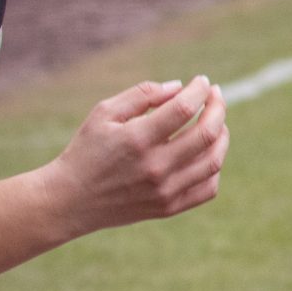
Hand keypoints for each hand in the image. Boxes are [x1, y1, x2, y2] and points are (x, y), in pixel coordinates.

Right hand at [33, 76, 229, 236]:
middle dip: (218, 108)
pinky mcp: (167, 208)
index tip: (202, 82)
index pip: (185, 108)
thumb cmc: (87, 150)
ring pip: (213, 161)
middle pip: (207, 133)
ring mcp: (163, 191)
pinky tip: (206, 153)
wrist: (69, 200)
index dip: (200, 90)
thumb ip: (143, 94)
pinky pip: (207, 189)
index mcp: (137, 140)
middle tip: (216, 96)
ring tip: (217, 122)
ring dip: (222, 135)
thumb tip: (180, 87)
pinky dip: (215, 168)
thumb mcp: (105, 113)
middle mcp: (154, 167)